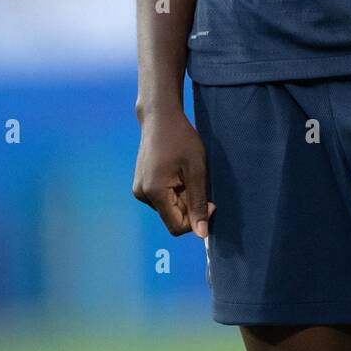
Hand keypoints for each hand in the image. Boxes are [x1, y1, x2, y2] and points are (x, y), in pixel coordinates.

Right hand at [132, 108, 214, 238]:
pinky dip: (175, 192)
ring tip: (186, 173)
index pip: (176, 226)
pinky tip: (178, 172)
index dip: (196, 220)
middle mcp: (142, 194)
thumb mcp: (196, 169)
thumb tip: (202, 234)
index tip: (210, 201)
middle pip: (172, 217)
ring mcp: (140, 189)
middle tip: (199, 181)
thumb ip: (198, 202)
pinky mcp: (141, 184)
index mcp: (154, 192)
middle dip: (190, 206)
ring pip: (168, 208)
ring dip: (183, 198)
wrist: (160, 116)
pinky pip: (162, 198)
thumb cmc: (181, 138)